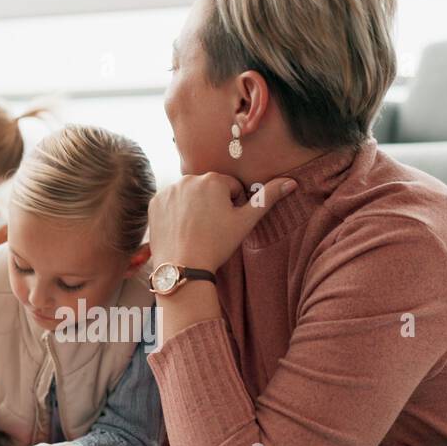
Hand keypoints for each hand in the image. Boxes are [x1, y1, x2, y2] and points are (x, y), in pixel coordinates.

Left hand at [147, 173, 297, 271]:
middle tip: (210, 230)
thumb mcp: (245, 222)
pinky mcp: (155, 202)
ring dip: (194, 207)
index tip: (224, 225)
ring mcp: (169, 190)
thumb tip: (291, 182)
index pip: (230, 188)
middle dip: (212, 204)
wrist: (183, 267)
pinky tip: (180, 230)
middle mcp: (189, 178)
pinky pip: (171, 203)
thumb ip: (267, 198)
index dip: (232, 207)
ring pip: (189, 195)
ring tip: (195, 231)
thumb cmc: (216, 245)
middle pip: (208, 189)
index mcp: (213, 179)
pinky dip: (176, 213)